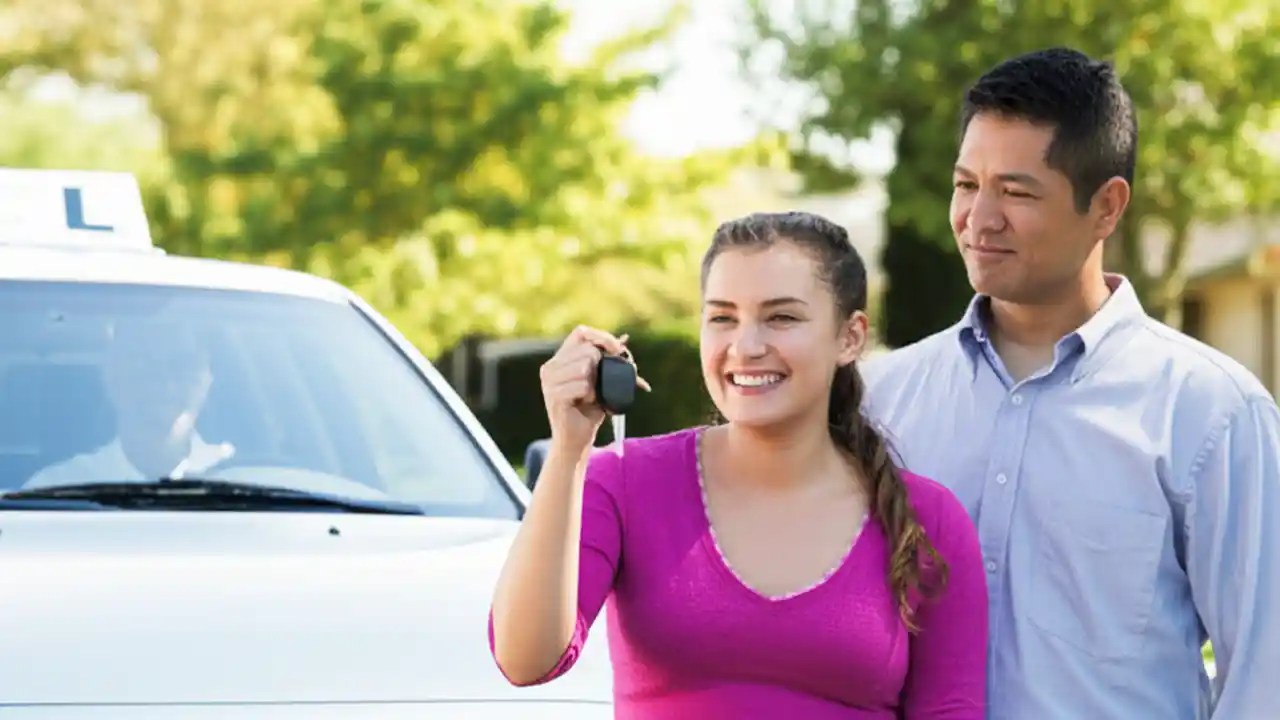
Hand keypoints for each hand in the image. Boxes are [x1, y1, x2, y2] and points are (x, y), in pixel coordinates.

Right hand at [539, 325, 648, 455]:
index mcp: (559, 359)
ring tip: (588, 396)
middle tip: (597, 385)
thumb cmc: (589, 410)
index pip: (581, 333)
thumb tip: (625, 339)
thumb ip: (608, 360)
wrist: (576, 439)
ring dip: (595, 384)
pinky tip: (585, 403)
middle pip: (587, 351)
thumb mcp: (601, 380)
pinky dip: (591, 395)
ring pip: (585, 367)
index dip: (601, 336)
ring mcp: (549, 382)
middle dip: (601, 367)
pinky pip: (583, 386)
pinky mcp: (554, 396)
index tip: (618, 349)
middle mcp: (550, 367)